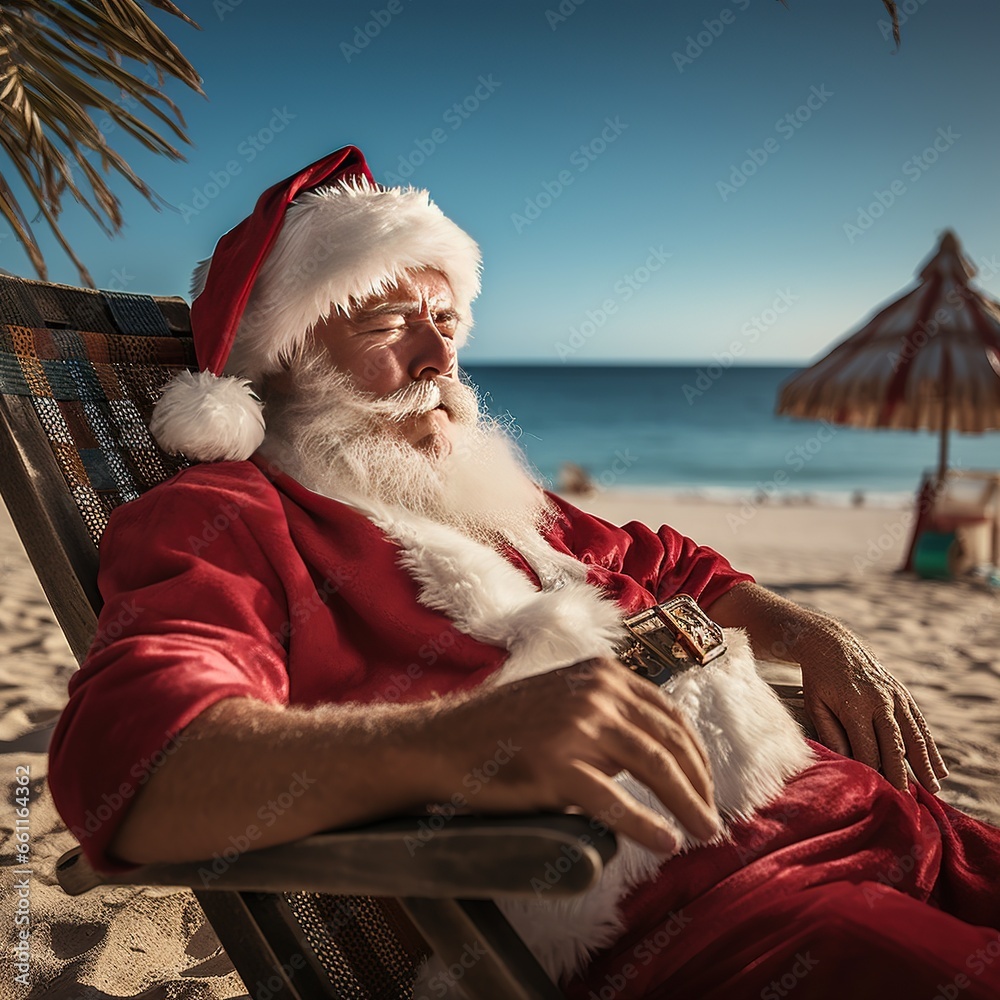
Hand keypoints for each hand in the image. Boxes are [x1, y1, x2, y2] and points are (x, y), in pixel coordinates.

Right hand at [428, 658, 721, 854]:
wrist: (446, 741)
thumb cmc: (506, 728)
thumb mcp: (565, 700)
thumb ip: (610, 715)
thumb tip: (659, 756)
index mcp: (602, 674)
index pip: (668, 716)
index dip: (696, 755)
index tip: (706, 786)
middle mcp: (595, 691)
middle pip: (669, 741)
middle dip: (699, 784)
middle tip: (712, 818)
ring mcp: (575, 725)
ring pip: (653, 767)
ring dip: (688, 805)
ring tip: (703, 832)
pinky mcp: (555, 765)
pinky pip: (614, 801)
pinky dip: (646, 825)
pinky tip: (666, 842)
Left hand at [798, 623, 948, 793]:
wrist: (831, 643)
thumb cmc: (819, 680)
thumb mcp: (816, 705)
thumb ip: (830, 734)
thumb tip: (847, 763)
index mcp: (855, 706)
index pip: (868, 749)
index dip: (875, 774)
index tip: (881, 794)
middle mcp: (879, 701)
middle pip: (895, 745)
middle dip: (903, 773)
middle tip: (910, 800)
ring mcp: (894, 696)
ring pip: (914, 735)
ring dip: (925, 763)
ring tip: (934, 788)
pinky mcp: (902, 693)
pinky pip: (919, 722)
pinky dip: (930, 746)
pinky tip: (939, 766)